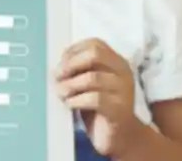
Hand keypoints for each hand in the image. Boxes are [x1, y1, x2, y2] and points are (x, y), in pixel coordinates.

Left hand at [55, 38, 141, 158]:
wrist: (121, 138)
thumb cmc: (101, 109)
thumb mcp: (90, 85)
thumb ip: (80, 72)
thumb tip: (57, 66)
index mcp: (117, 62)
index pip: (95, 44)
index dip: (73, 51)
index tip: (60, 64)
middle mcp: (123, 72)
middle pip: (95, 55)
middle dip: (71, 64)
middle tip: (58, 76)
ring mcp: (124, 91)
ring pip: (93, 78)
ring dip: (70, 85)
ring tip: (60, 93)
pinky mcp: (119, 110)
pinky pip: (95, 99)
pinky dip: (77, 100)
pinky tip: (70, 104)